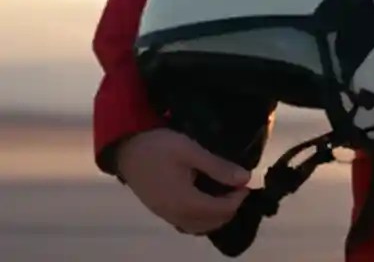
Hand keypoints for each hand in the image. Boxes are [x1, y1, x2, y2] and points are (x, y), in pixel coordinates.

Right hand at [116, 128, 251, 234]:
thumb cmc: (159, 147)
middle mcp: (175, 214)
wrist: (126, 149)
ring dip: (216, 215)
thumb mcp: (191, 150)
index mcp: (184, 201)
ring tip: (225, 194)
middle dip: (230, 208)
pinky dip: (201, 218)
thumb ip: (218, 167)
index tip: (245, 183)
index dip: (238, 198)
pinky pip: (186, 224)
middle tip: (238, 188)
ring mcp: (166, 215)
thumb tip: (245, 178)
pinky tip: (206, 201)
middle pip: (211, 223)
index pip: (221, 210)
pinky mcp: (160, 211)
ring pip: (198, 227)